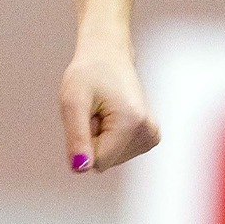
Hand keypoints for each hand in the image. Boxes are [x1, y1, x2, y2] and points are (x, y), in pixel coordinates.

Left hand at [60, 44, 159, 172]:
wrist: (108, 54)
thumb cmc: (88, 73)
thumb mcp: (72, 101)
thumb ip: (76, 137)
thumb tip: (81, 169)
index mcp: (132, 124)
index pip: (97, 161)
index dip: (83, 140)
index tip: (88, 114)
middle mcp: (149, 133)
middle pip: (105, 162)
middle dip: (92, 139)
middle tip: (94, 110)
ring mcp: (152, 137)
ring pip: (111, 158)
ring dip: (99, 137)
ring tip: (103, 110)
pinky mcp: (150, 137)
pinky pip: (118, 153)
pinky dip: (109, 137)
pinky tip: (111, 114)